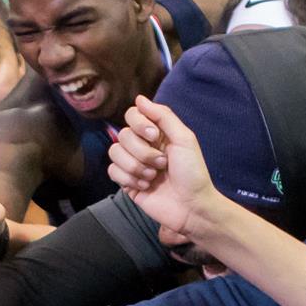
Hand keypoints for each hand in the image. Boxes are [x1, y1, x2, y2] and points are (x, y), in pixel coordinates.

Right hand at [108, 94, 221, 243]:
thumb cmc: (192, 173)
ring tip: (153, 177)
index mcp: (156, 133)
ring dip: (136, 166)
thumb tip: (139, 99)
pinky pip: (112, 171)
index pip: (132, 115)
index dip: (139, 124)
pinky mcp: (126, 182)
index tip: (154, 136)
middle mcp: (142, 145)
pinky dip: (129, 178)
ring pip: (114, 153)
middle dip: (142, 152)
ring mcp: (133, 164)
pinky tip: (144, 186)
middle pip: (122, 135)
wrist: (191, 206)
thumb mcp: (184, 139)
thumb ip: (163, 115)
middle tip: (162, 164)